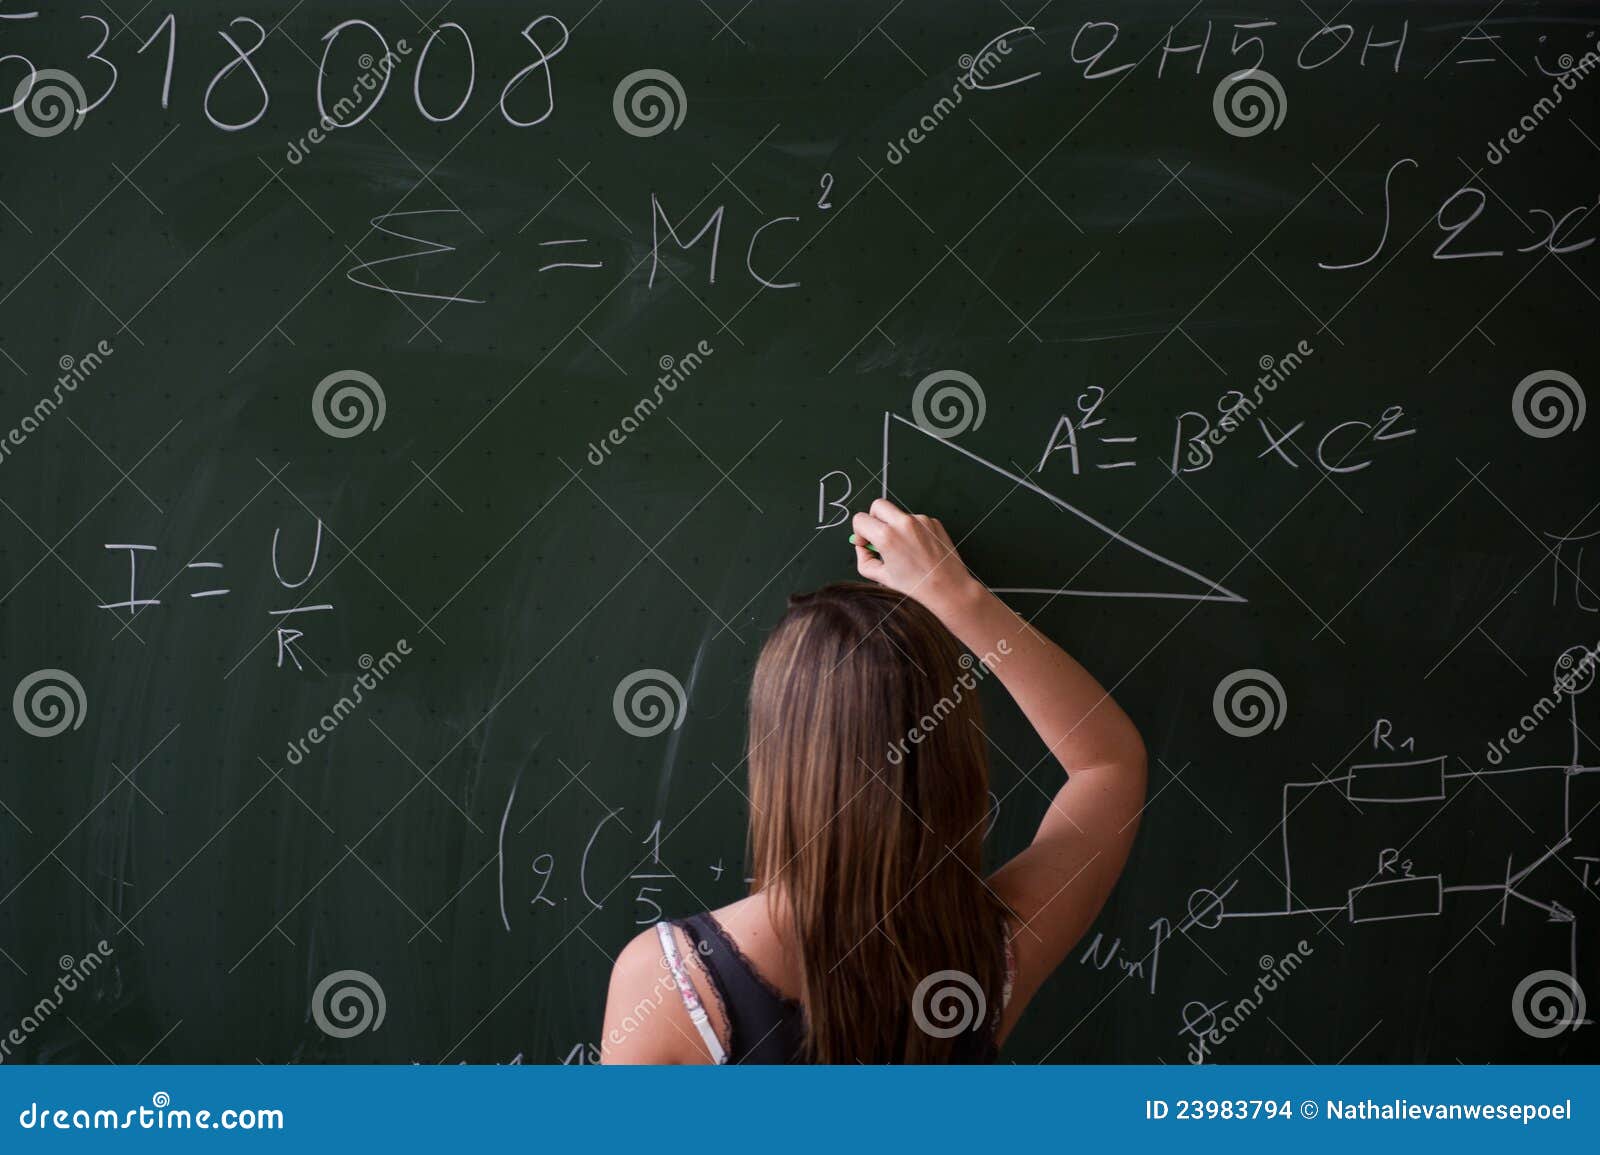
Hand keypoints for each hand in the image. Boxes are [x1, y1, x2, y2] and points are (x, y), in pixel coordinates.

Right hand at [851, 499, 980, 617]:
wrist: (948, 587)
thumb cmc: (916, 586)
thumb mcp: (881, 577)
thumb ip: (864, 558)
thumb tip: (861, 545)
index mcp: (886, 536)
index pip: (860, 519)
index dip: (859, 531)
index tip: (865, 541)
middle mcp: (903, 523)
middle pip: (878, 505)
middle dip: (874, 518)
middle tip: (879, 536)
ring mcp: (920, 520)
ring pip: (898, 514)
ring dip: (895, 526)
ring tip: (905, 550)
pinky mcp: (933, 521)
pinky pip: (915, 520)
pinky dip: (912, 530)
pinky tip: (918, 549)